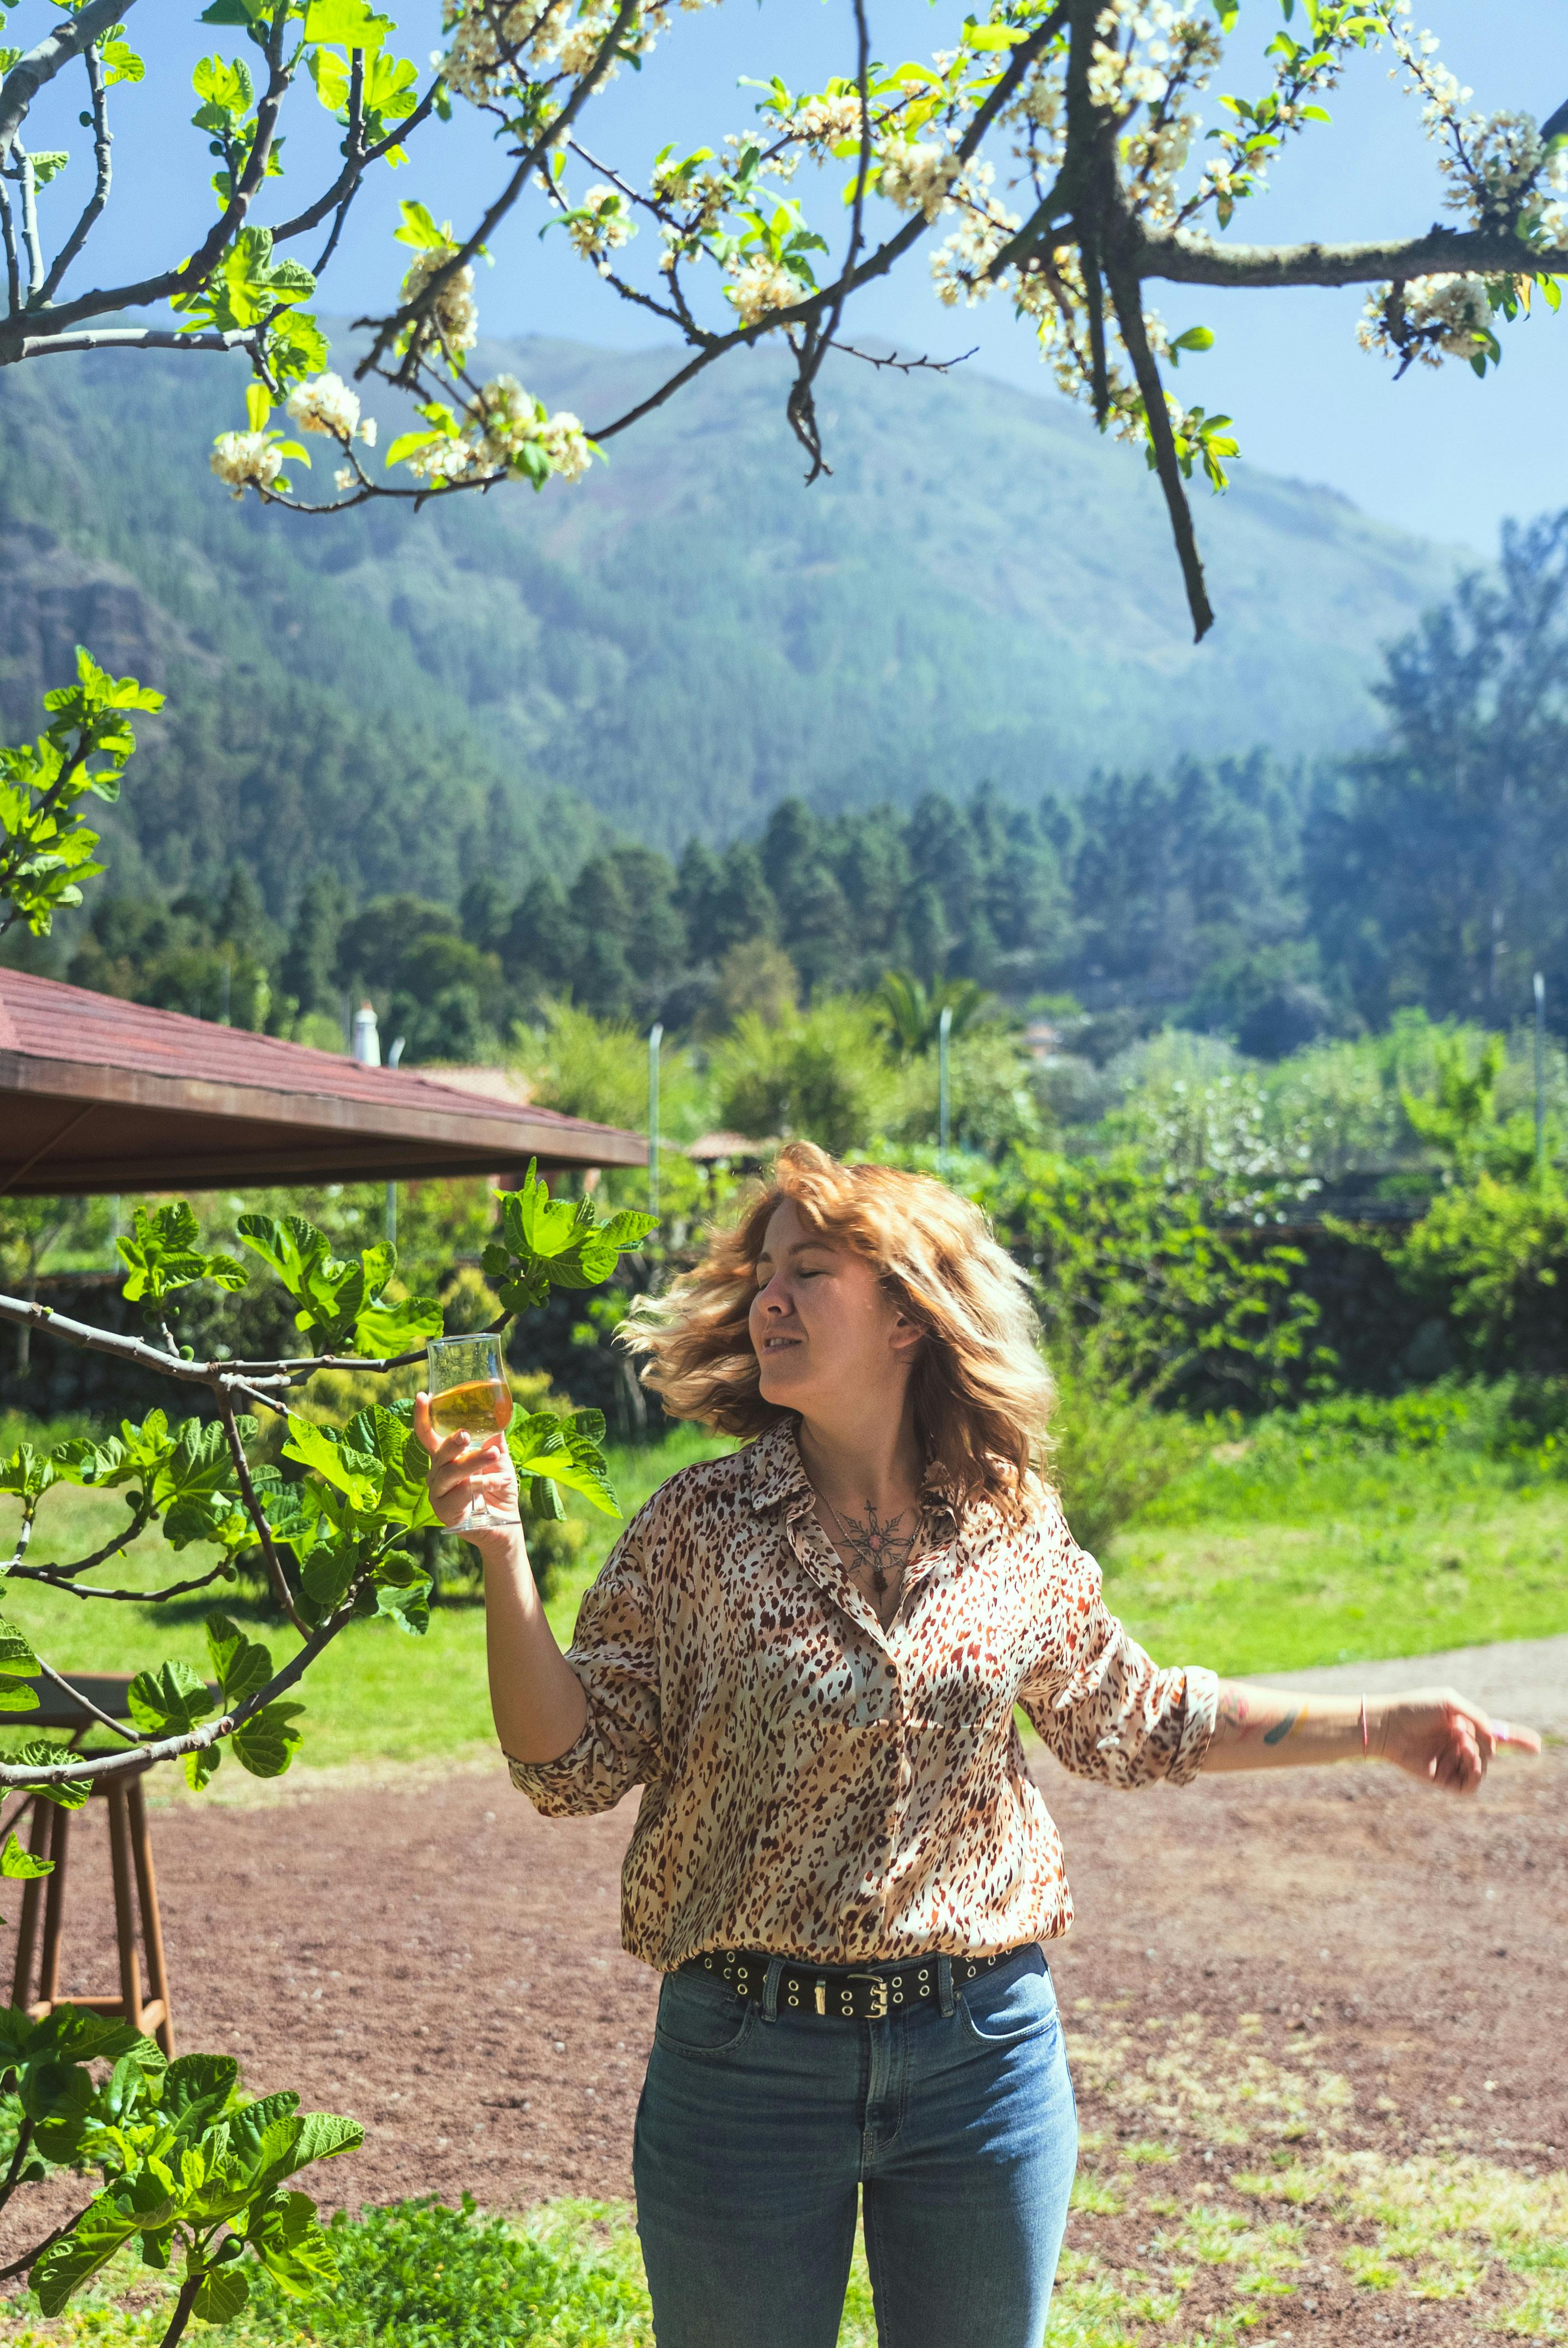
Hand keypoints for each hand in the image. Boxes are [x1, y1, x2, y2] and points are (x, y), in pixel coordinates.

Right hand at [412, 1390, 520, 1544]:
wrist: (506, 1523)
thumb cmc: (498, 1488)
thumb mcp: (499, 1458)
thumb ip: (495, 1438)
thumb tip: (497, 1412)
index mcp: (446, 1458)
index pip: (429, 1435)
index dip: (422, 1417)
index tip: (422, 1396)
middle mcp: (437, 1474)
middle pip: (438, 1453)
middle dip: (452, 1442)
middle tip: (466, 1434)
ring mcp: (438, 1493)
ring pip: (450, 1473)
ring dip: (473, 1462)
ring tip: (494, 1455)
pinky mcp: (445, 1512)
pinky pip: (460, 1494)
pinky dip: (483, 1484)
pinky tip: (500, 1481)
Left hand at [1375, 1686, 1542, 1792]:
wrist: (1388, 1726)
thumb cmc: (1416, 1708)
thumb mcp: (1451, 1704)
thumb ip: (1478, 1718)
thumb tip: (1494, 1743)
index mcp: (1462, 1724)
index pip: (1494, 1734)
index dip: (1518, 1740)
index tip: (1537, 1746)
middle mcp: (1458, 1744)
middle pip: (1490, 1754)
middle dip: (1485, 1745)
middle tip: (1462, 1733)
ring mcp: (1451, 1762)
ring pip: (1481, 1769)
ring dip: (1478, 1756)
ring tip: (1460, 1743)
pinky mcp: (1442, 1779)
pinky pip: (1469, 1785)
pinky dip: (1475, 1774)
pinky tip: (1466, 1759)